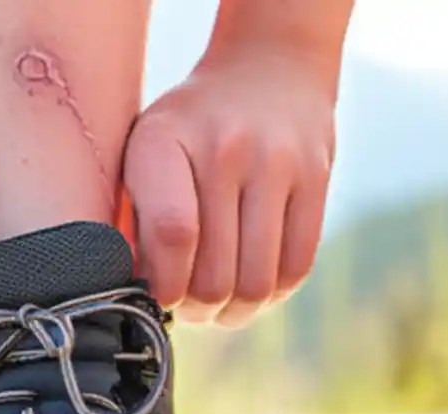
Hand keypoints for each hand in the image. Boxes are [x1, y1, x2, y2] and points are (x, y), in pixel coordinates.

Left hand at [124, 45, 336, 326]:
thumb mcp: (146, 150)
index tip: (158, 298)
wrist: (268, 66)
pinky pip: (297, 266)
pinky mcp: (316, 178)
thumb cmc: (190, 128)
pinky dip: (273, 296)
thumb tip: (132, 297)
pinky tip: (254, 291)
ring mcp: (276, 162)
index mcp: (163, 140)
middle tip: (190, 308)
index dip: (164, 287)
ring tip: (221, 308)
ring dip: (235, 313)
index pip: (171, 235)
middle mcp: (223, 148)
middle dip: (198, 309)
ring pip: (256, 281)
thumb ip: (132, 216)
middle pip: (215, 273)